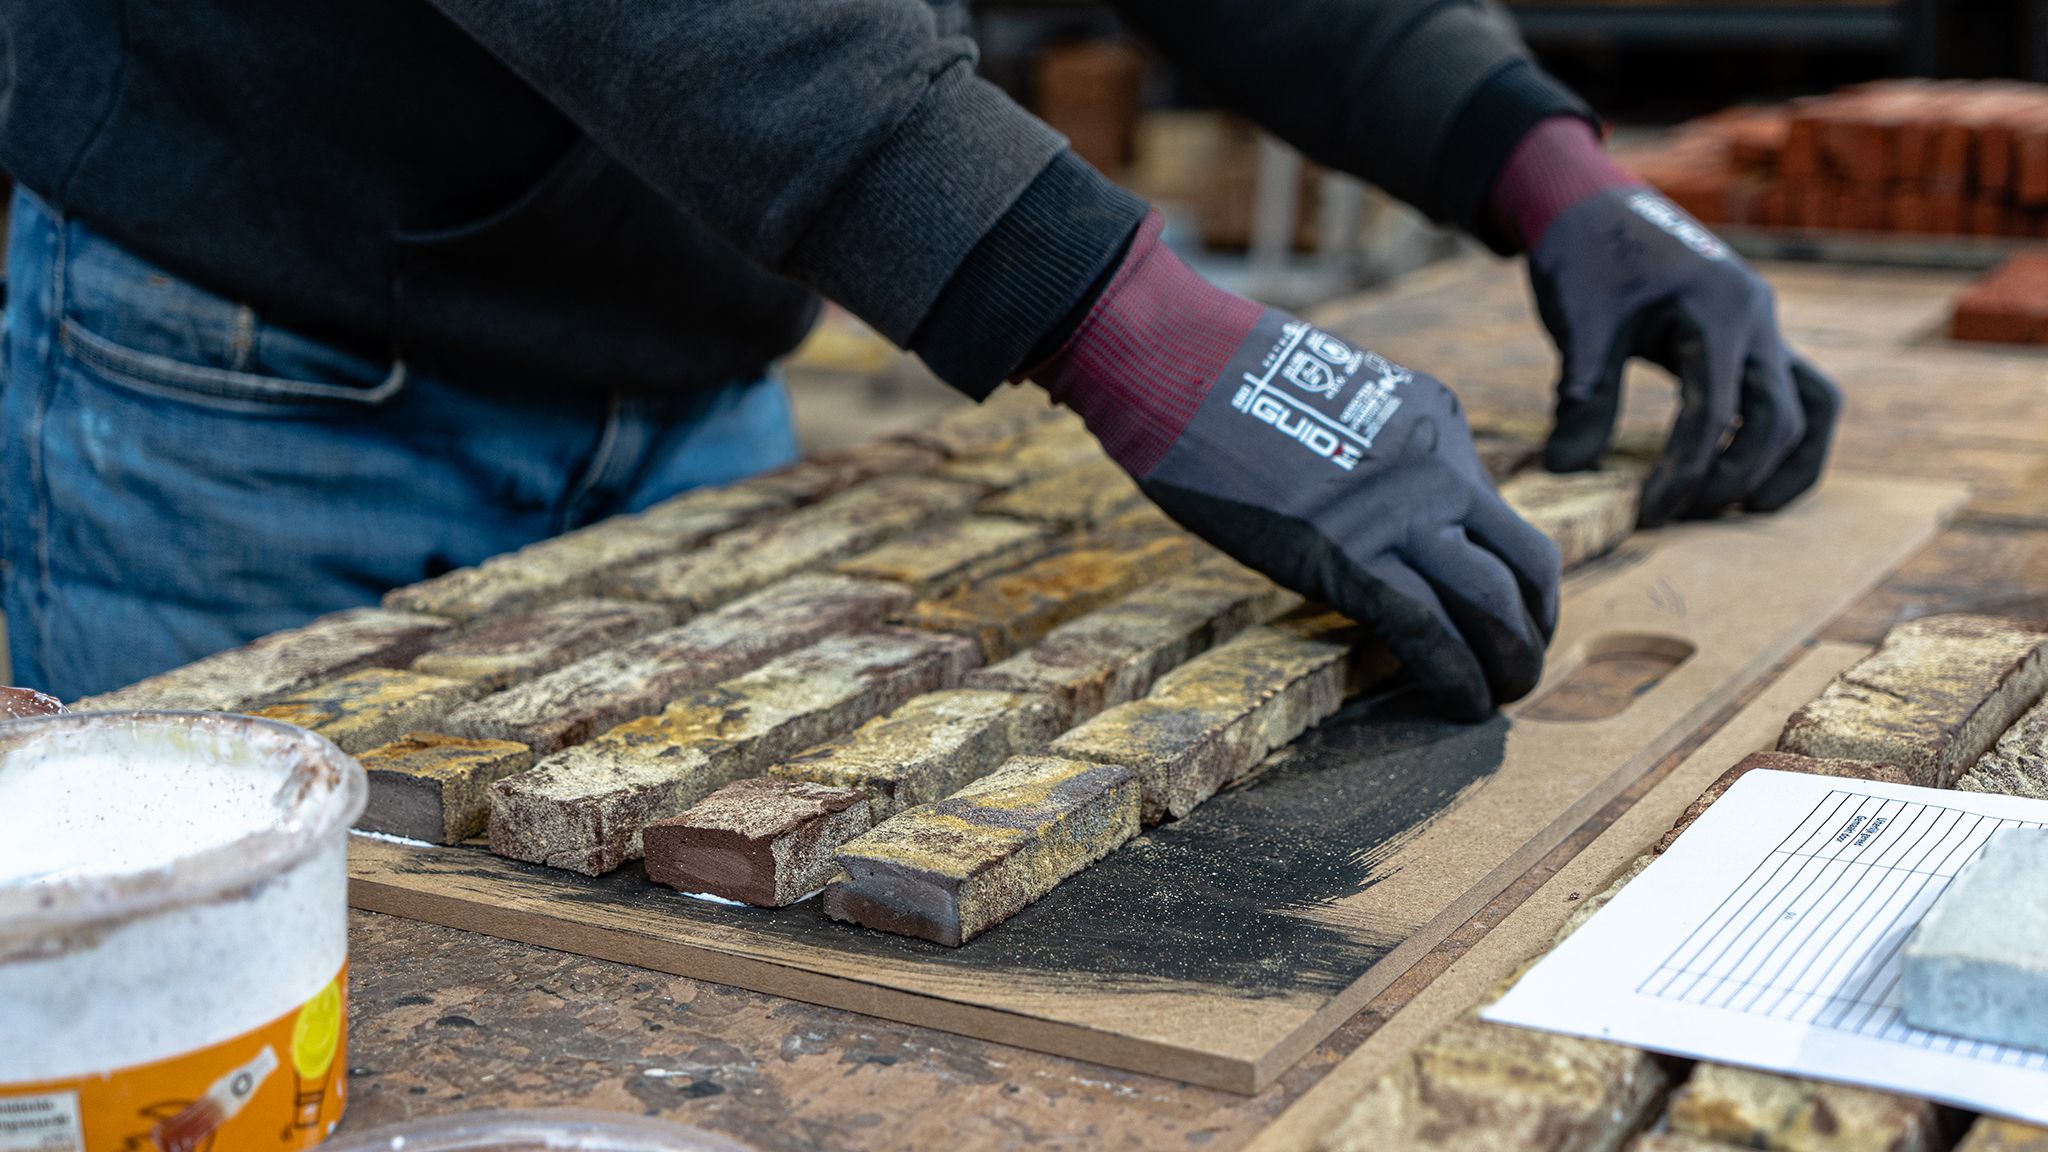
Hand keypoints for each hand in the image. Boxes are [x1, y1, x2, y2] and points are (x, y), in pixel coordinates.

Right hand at [1031, 216, 1556, 719]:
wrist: (1177, 366)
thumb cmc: (1225, 384)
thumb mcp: (1339, 403)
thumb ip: (1378, 462)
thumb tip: (1377, 524)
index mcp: (1440, 423)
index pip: (1507, 522)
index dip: (1521, 588)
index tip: (1505, 624)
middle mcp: (1441, 467)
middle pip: (1527, 568)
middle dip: (1532, 634)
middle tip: (1517, 674)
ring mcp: (1401, 510)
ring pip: (1494, 607)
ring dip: (1507, 667)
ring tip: (1497, 699)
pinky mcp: (1351, 554)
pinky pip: (1430, 632)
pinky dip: (1457, 680)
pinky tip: (1461, 706)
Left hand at [1528, 187, 1839, 525]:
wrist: (1593, 207)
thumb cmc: (1587, 257)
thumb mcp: (1580, 323)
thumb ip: (1583, 396)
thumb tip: (1565, 471)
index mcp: (1717, 309)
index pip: (1716, 411)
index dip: (1685, 472)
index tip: (1648, 514)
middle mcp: (1758, 319)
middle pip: (1778, 419)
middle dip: (1732, 477)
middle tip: (1676, 515)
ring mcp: (1765, 328)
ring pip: (1811, 409)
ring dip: (1782, 467)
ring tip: (1736, 512)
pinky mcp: (1756, 341)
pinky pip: (1802, 395)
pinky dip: (1787, 441)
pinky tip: (1747, 478)